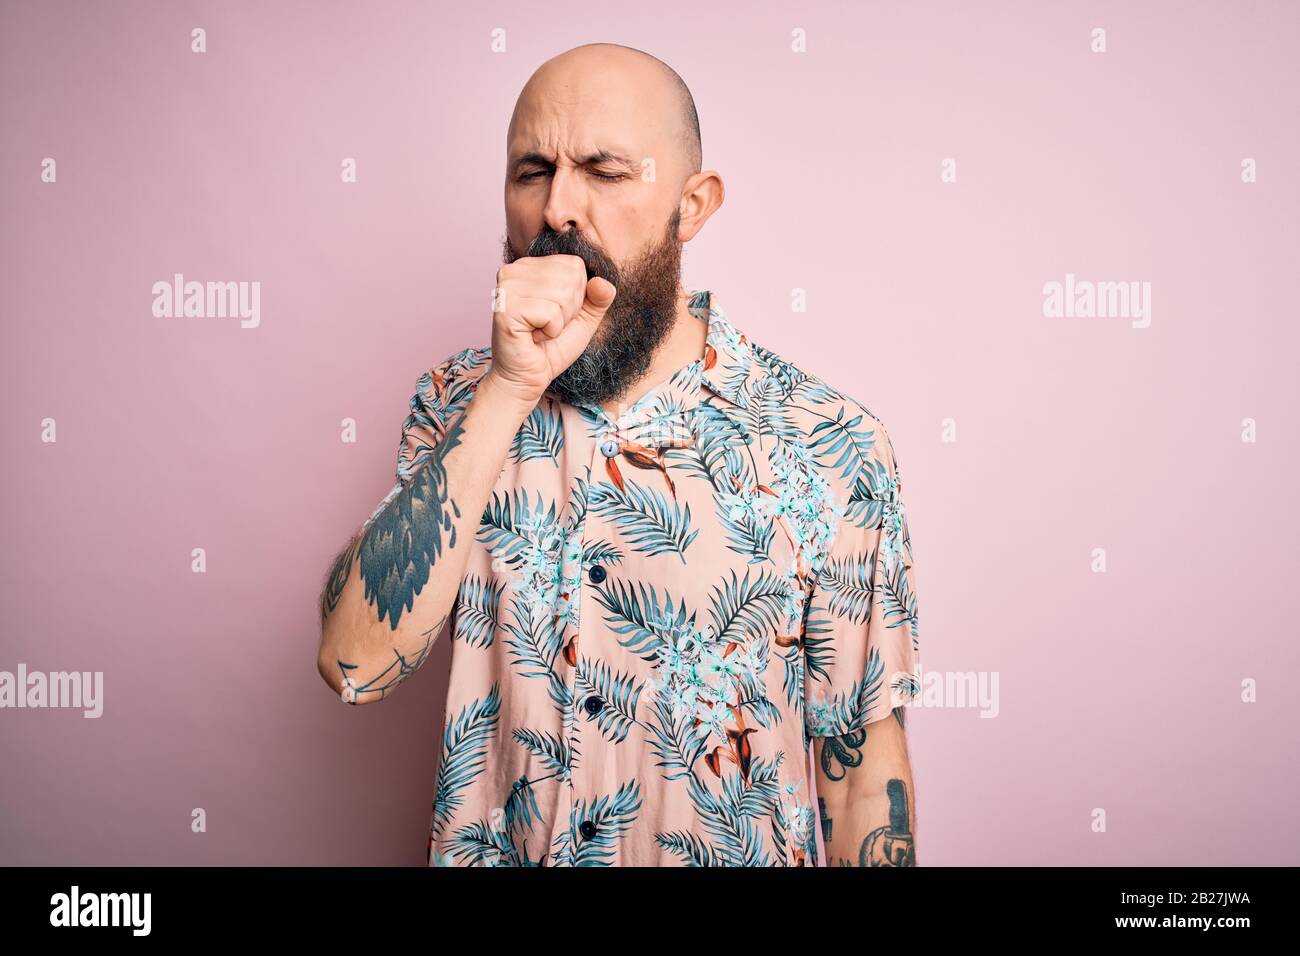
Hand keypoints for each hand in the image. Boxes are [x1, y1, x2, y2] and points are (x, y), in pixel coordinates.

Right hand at [483, 255, 616, 406]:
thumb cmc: (552, 347)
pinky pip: (551, 312)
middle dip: (569, 308)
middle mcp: (515, 269)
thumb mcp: (584, 318)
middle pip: (571, 277)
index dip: (577, 295)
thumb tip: (603, 282)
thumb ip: (599, 297)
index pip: (575, 264)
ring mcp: (507, 286)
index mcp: (531, 265)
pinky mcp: (506, 307)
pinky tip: (533, 336)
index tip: (556, 313)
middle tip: (547, 324)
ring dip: (559, 321)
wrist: (527, 378)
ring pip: (562, 294)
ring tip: (540, 330)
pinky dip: (550, 331)